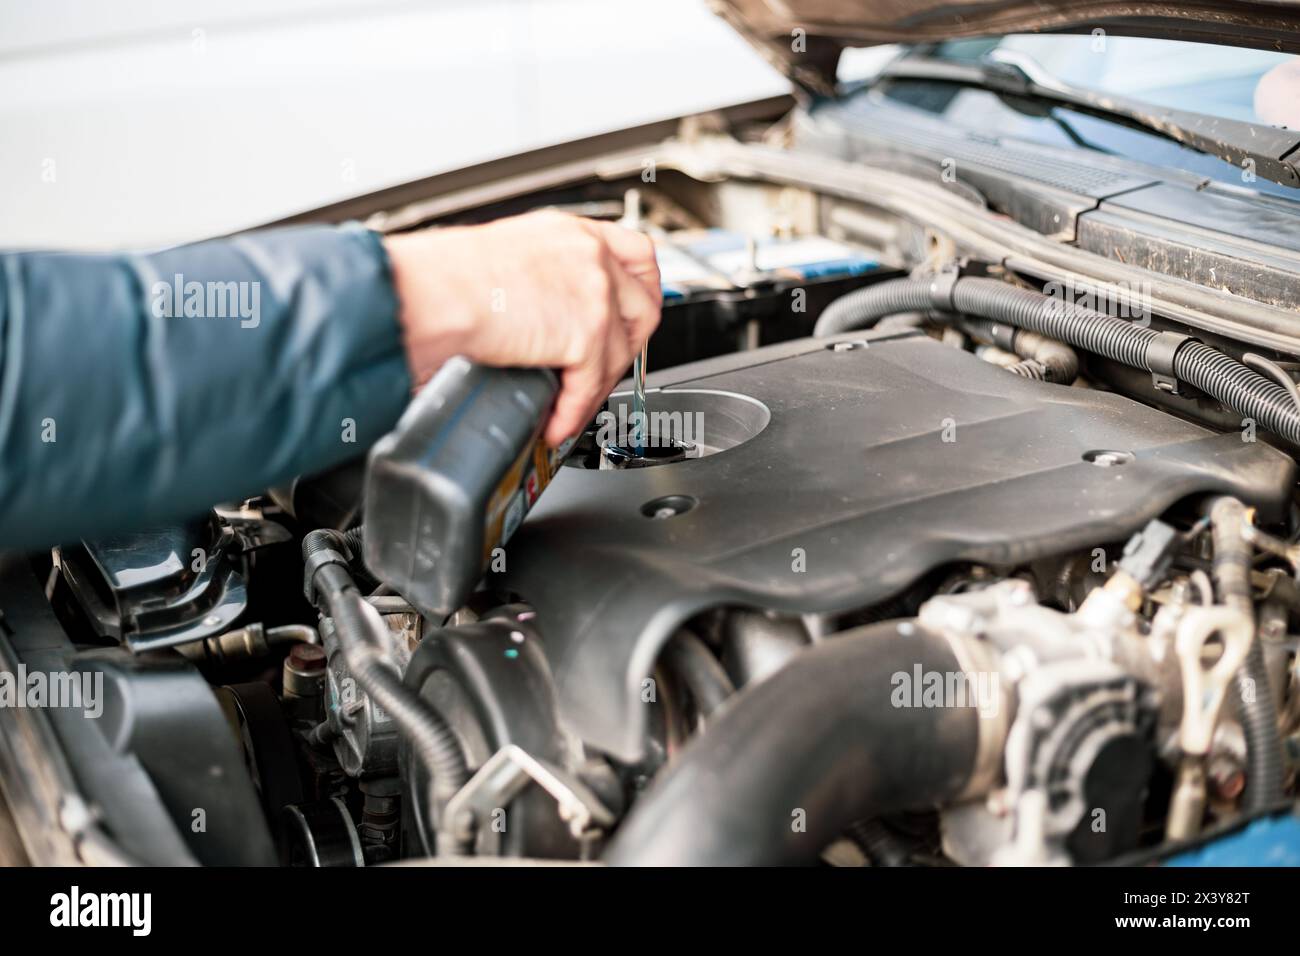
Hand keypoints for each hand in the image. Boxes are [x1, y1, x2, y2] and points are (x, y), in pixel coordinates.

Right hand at [384, 210, 661, 445]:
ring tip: (570, 408)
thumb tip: (548, 318)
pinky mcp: (586, 332)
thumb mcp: (509, 258)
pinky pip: (591, 385)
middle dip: (628, 348)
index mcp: (571, 233)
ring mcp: (595, 292)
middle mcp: (590, 255)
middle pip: (643, 307)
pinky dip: (573, 411)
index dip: (641, 291)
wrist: (432, 292)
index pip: (637, 255)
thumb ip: (544, 280)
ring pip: (621, 354)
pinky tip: (555, 423)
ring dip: (597, 389)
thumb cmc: (444, 278)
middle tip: (603, 373)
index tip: (633, 315)